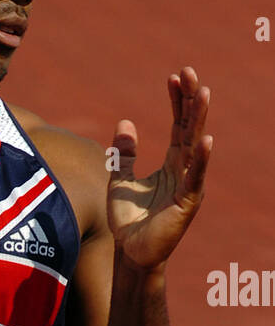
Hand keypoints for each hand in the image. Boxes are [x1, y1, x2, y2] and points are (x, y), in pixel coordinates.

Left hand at [107, 67, 211, 272]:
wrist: (130, 254)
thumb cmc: (128, 221)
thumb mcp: (119, 180)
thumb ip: (124, 154)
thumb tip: (124, 123)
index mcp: (172, 164)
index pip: (178, 126)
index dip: (176, 102)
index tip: (174, 77)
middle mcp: (184, 170)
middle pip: (189, 128)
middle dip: (190, 100)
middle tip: (189, 72)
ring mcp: (188, 185)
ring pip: (195, 146)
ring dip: (199, 119)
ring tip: (202, 92)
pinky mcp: (186, 203)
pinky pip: (195, 177)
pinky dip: (201, 160)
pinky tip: (206, 140)